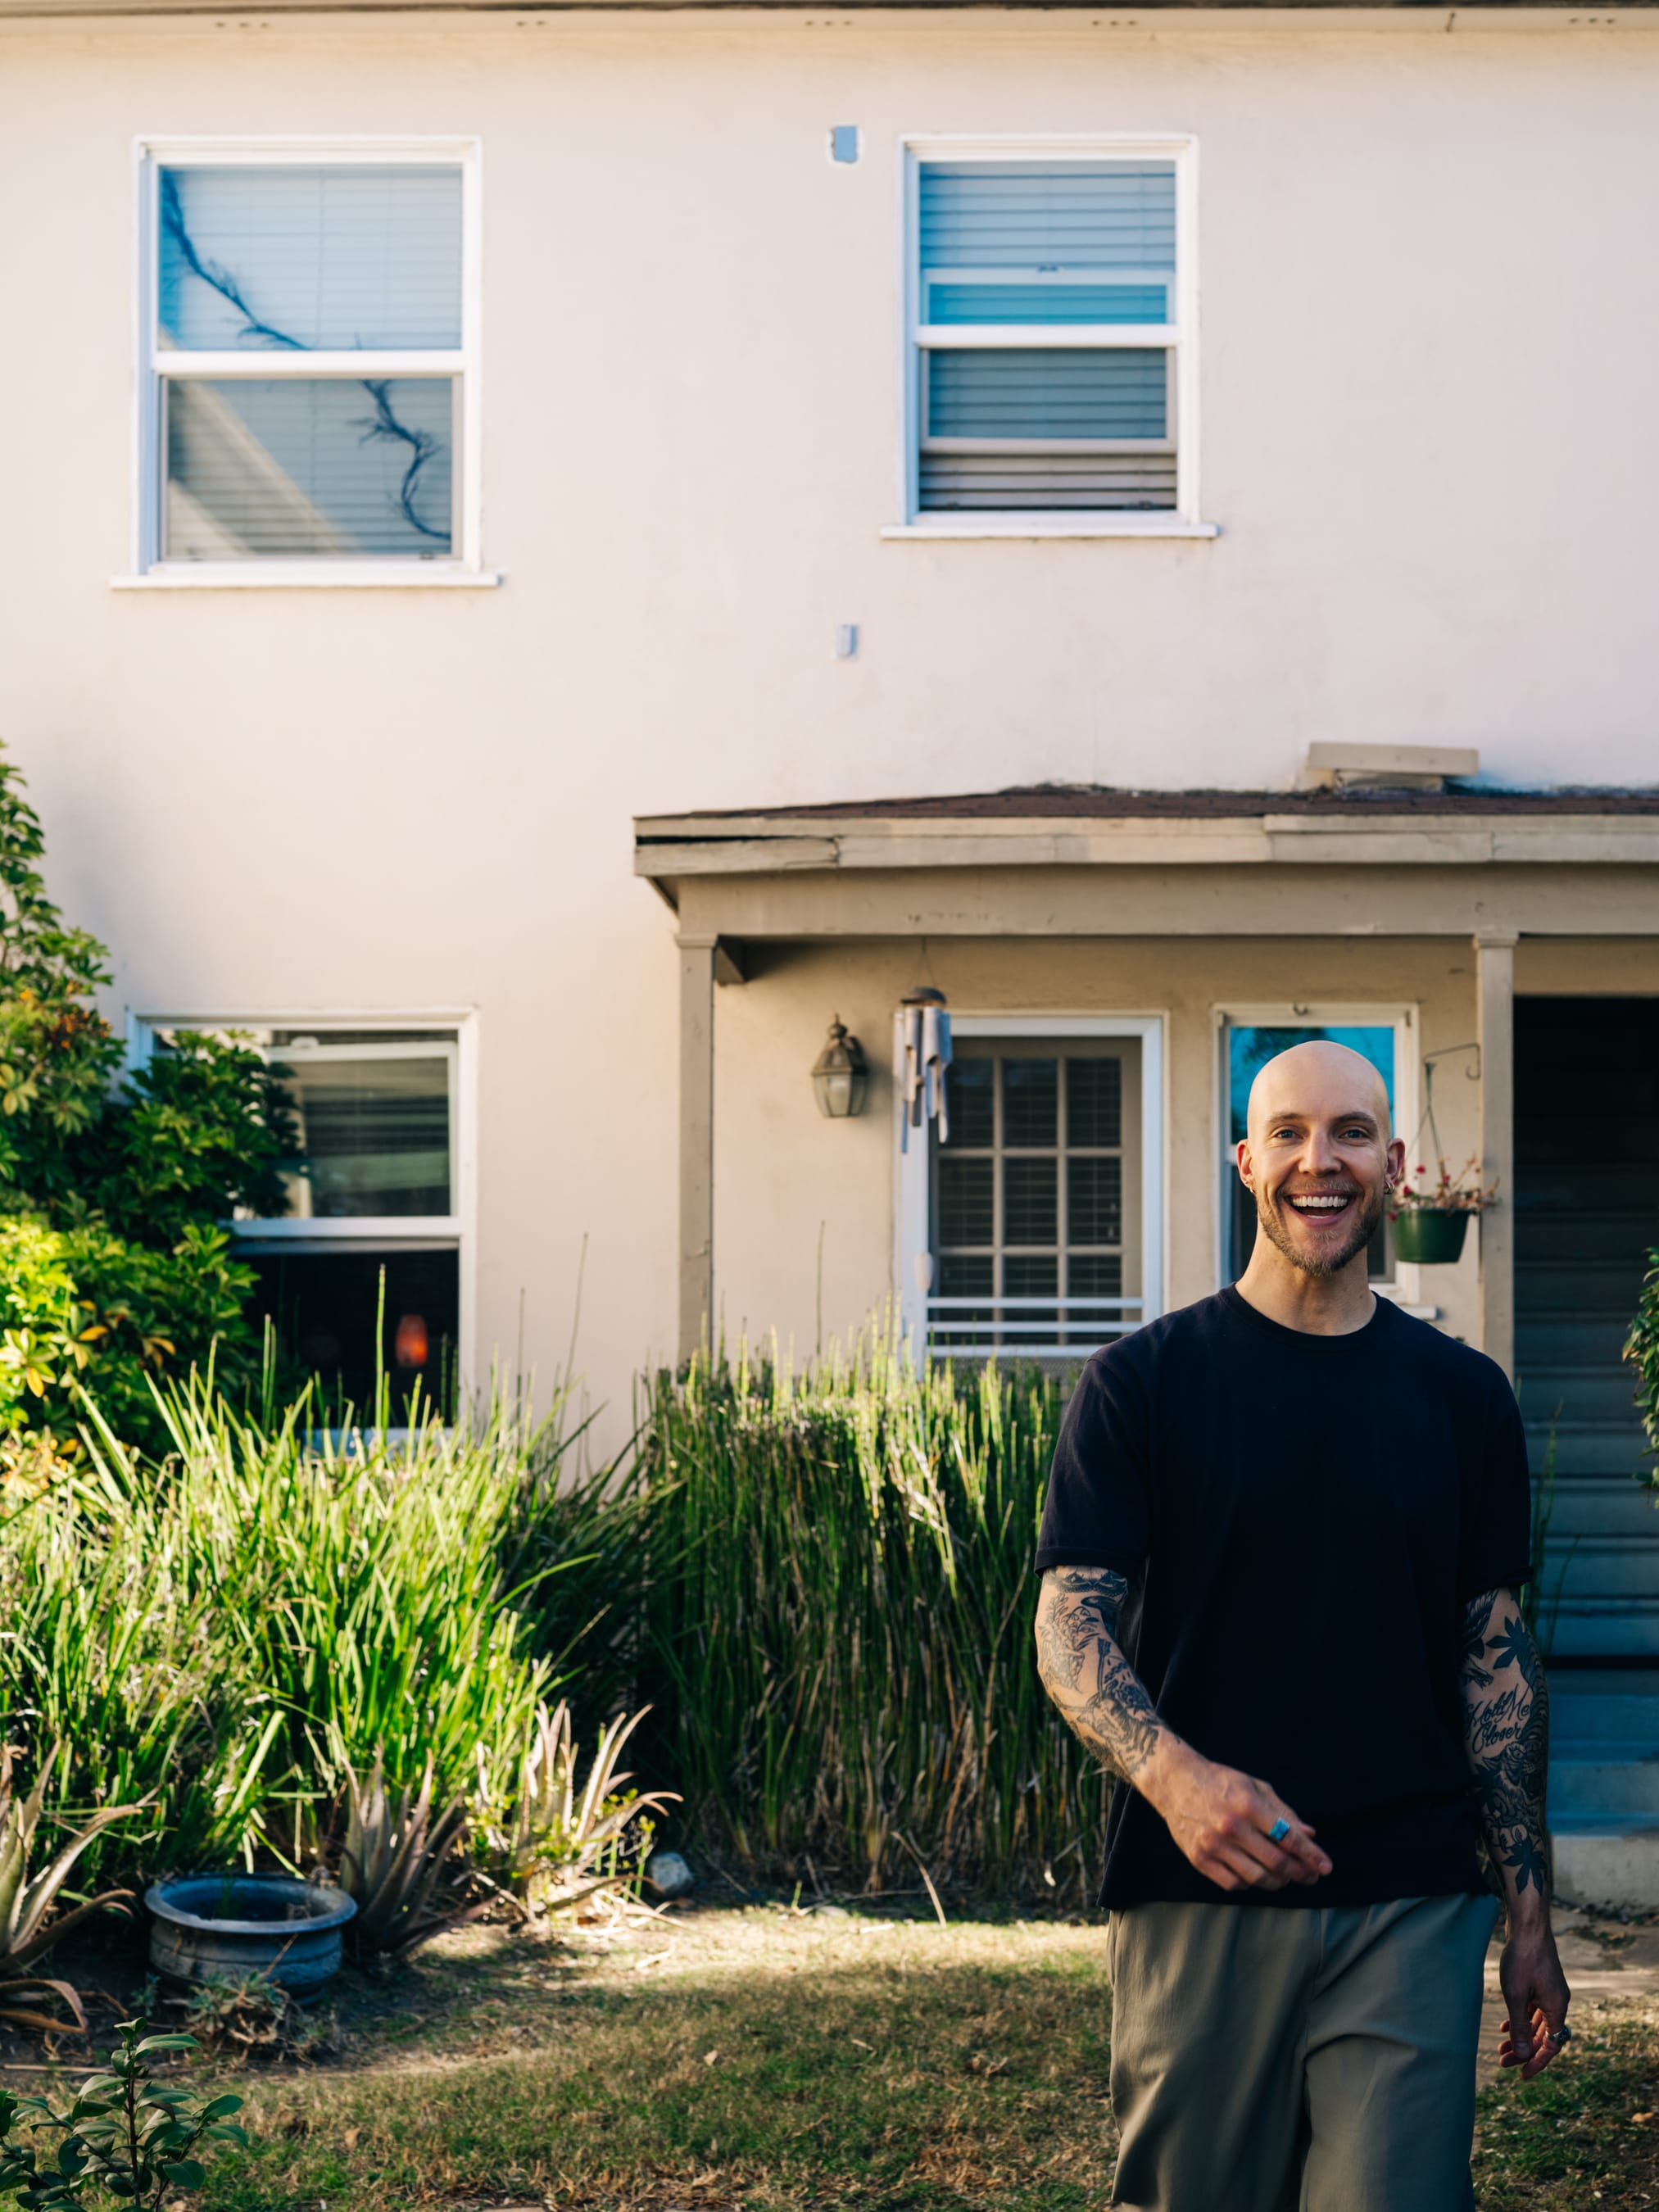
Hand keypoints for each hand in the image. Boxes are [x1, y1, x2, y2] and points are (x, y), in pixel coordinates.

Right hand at [1139, 1740, 1331, 1892]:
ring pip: (1257, 1878)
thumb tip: (1309, 1835)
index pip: (1288, 1837)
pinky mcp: (1199, 1859)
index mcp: (1247, 1804)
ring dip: (1278, 1882)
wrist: (1175, 1782)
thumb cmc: (1220, 1782)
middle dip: (1300, 1873)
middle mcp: (1231, 1826)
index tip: (1326, 1867)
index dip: (1311, 1855)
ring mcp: (1213, 1845)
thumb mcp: (1254, 1786)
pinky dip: (1250, 1884)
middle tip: (1310, 1876)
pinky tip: (1255, 1874)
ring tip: (1285, 1877)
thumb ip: (1283, 1812)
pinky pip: (1233, 1884)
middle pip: (1277, 1862)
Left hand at [1498, 1918, 1571, 2079]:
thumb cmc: (1522, 1958)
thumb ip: (1521, 2027)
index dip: (1536, 2062)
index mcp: (1557, 2009)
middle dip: (1524, 2051)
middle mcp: (1558, 2002)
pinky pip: (1533, 2010)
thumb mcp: (1516, 1995)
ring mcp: (1549, 1992)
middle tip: (1503, 2061)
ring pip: (1537, 2023)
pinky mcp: (1541, 1983)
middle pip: (1543, 2036)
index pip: (1551, 2046)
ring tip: (1502, 2047)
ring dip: (1521, 2036)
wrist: (1527, 1925)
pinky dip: (1521, 2020)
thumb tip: (1523, 2055)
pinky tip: (1506, 2026)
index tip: (1521, 2075)